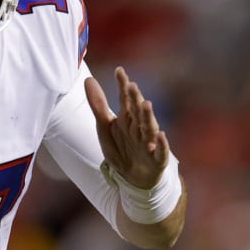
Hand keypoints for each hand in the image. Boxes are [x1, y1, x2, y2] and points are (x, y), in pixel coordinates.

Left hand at [85, 66, 169, 188]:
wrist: (133, 178)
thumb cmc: (121, 148)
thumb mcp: (105, 127)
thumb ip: (98, 105)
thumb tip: (88, 79)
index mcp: (127, 119)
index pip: (125, 99)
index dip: (122, 86)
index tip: (119, 70)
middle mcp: (139, 127)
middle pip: (137, 111)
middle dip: (135, 99)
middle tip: (131, 85)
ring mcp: (149, 142)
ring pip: (149, 127)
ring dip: (148, 117)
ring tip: (146, 104)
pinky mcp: (157, 159)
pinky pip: (160, 151)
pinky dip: (161, 144)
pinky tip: (160, 136)